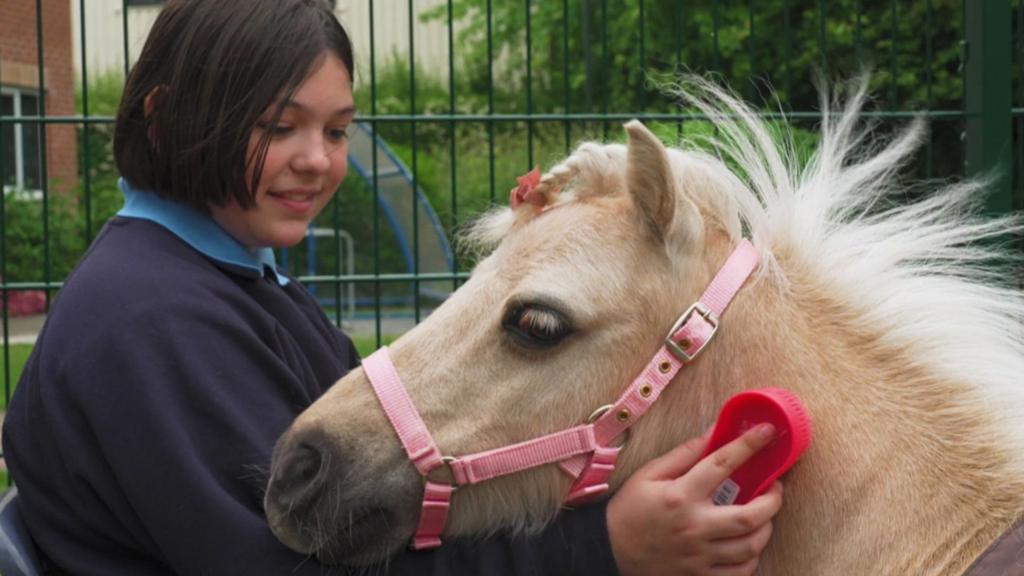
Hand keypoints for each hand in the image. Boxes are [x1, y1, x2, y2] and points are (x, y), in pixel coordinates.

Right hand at [606, 423, 783, 575]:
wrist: (609, 549)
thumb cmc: (630, 508)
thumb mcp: (649, 474)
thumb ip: (683, 454)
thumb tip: (712, 434)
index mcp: (680, 496)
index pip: (722, 464)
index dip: (749, 445)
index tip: (767, 432)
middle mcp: (694, 526)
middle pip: (750, 515)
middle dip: (773, 499)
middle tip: (775, 487)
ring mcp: (698, 555)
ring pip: (750, 547)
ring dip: (766, 528)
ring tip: (764, 515)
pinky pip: (739, 572)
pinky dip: (751, 558)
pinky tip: (748, 543)